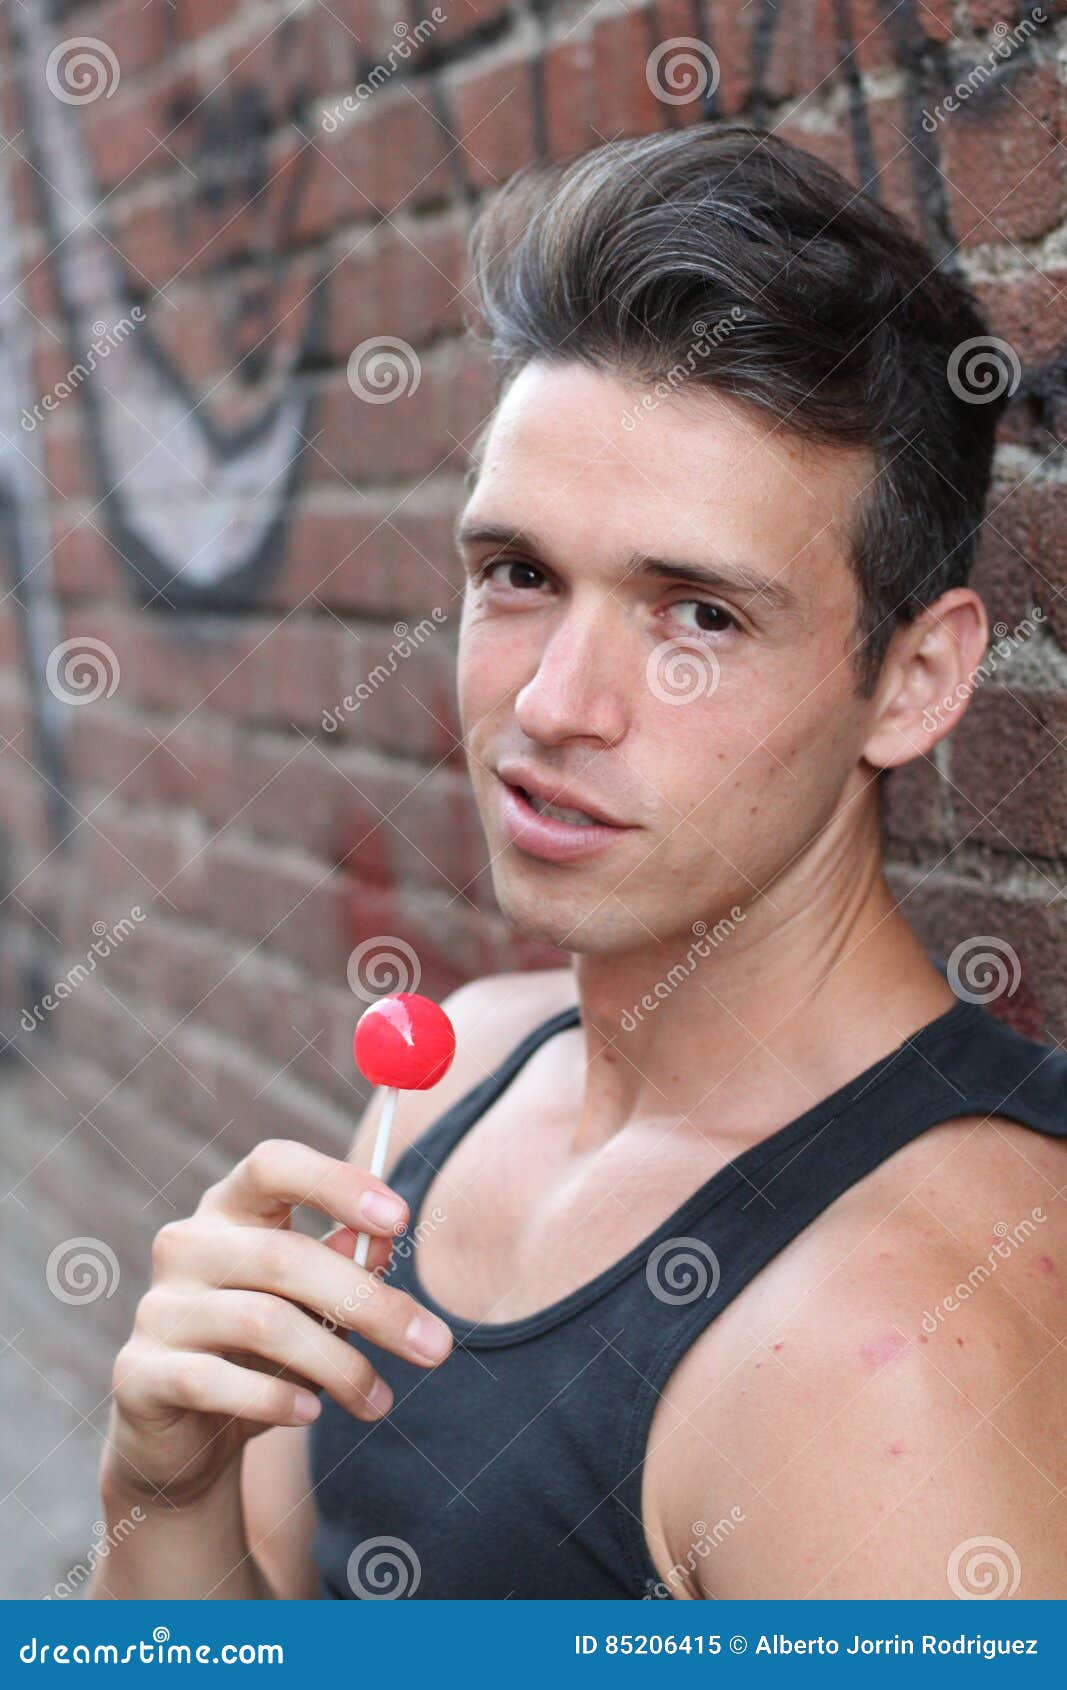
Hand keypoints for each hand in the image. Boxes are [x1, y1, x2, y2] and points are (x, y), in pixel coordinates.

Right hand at [104, 1139, 452, 1505]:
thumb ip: (347, 1268)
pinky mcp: (138, 1373)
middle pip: (286, 1255)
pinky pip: (215, 1380)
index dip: (336, 1182)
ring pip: (264, 1322)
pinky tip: (311, 1414)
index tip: (400, 1219)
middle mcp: (186, 1245)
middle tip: (434, 1347)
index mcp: (230, 1210)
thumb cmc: (264, 1354)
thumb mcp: (316, 1308)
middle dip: (372, 1304)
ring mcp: (157, 1307)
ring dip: (339, 1366)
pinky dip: (275, 1399)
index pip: (273, 1165)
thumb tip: (385, 1240)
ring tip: (380, 1401)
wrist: (185, 1441)